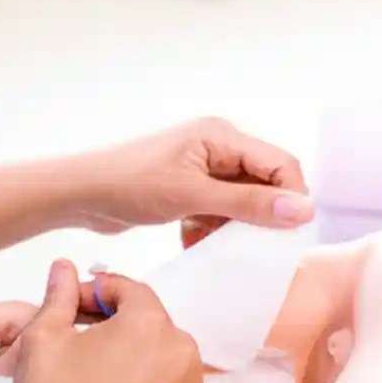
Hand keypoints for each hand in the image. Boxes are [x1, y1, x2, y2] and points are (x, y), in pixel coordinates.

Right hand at [14, 261, 202, 382]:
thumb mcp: (44, 337)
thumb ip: (59, 295)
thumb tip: (64, 268)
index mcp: (150, 322)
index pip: (126, 288)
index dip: (94, 291)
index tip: (69, 304)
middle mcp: (181, 350)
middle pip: (147, 318)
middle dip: (113, 321)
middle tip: (76, 335)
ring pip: (158, 349)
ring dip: (130, 349)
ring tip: (91, 365)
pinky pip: (166, 379)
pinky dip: (143, 377)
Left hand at [58, 117, 311, 239]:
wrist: (79, 194)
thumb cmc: (128, 185)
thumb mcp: (192, 196)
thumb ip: (247, 203)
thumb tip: (302, 210)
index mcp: (221, 135)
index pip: (279, 162)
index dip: (292, 196)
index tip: (292, 234)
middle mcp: (215, 147)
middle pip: (262, 183)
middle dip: (261, 215)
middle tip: (259, 247)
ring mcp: (200, 168)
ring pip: (239, 202)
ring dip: (232, 226)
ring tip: (219, 245)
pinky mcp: (186, 190)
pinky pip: (215, 212)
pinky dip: (210, 229)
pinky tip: (193, 241)